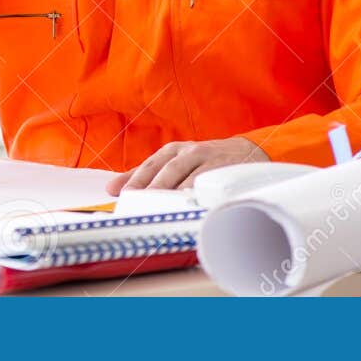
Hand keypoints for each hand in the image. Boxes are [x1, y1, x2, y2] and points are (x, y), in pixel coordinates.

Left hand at [103, 137, 268, 193]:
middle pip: (169, 169)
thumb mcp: (175, 162)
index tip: (123, 195)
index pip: (151, 164)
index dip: (137, 179)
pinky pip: (214, 184)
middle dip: (154, 188)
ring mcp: (211, 160)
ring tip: (164, 209)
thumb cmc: (203, 161)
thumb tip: (112, 188)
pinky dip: (202, 195)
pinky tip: (193, 206)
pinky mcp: (229, 171)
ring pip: (191, 176)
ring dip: (177, 192)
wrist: (248, 152)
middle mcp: (191, 152)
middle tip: (141, 205)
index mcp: (174, 151)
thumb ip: (145, 174)